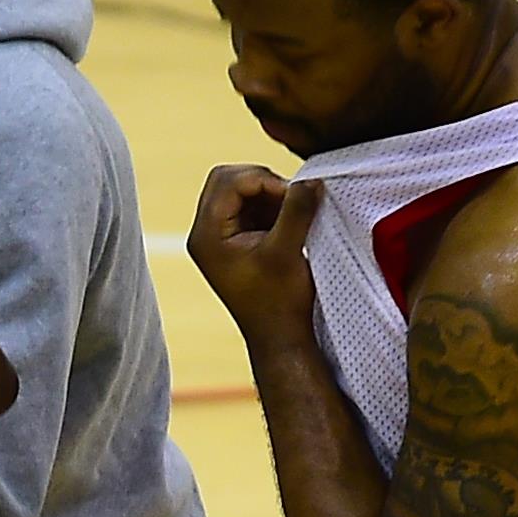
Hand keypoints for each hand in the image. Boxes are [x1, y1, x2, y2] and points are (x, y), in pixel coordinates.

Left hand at [188, 165, 322, 345]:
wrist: (280, 336)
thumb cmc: (279, 302)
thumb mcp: (287, 251)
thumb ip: (296, 211)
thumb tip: (311, 179)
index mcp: (206, 235)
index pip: (227, 181)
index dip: (262, 180)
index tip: (293, 196)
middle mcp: (206, 232)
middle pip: (229, 179)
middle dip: (265, 183)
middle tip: (293, 202)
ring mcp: (221, 236)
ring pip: (242, 191)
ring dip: (272, 195)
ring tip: (295, 217)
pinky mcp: (238, 240)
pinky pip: (253, 207)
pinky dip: (274, 207)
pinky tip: (291, 225)